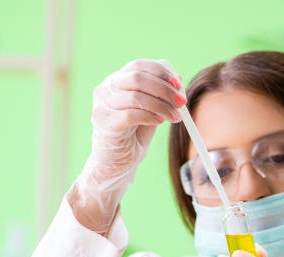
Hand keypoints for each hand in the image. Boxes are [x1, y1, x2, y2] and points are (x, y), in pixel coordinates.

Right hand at [68, 59, 185, 233]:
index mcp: (116, 81)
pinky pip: (131, 114)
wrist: (117, 163)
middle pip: (138, 78)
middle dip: (164, 89)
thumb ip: (159, 94)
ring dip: (161, 106)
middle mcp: (105, 89)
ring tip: (175, 117)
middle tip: (181, 102)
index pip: (139, 65)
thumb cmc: (133, 135)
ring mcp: (102, 106)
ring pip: (136, 96)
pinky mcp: (104, 123)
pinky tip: (160, 122)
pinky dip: (150, 116)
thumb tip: (177, 78)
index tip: (179, 84)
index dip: (161, 73)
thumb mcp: (150, 110)